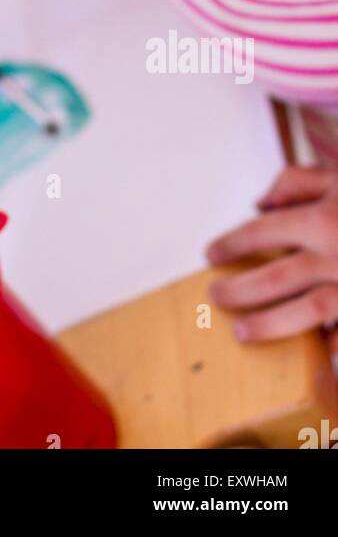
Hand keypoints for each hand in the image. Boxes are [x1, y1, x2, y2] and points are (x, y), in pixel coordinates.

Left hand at [207, 166, 337, 348]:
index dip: (231, 244)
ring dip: (268, 324)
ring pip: (303, 313)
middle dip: (239, 289)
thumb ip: (295, 181)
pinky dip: (327, 346)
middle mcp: (333, 254)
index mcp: (321, 218)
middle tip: (215, 294)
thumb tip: (259, 202)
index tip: (211, 253)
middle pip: (273, 279)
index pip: (260, 233)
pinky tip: (309, 354)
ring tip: (241, 331)